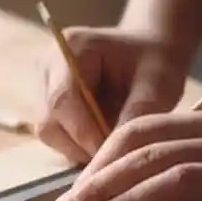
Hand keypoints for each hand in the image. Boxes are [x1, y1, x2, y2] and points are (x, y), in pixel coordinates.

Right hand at [36, 28, 192, 163]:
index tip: (116, 152)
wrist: (150, 50)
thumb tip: (116, 151)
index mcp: (71, 48)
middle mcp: (48, 65)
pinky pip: (55, 136)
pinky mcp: (46, 103)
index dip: (86, 135)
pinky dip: (78, 144)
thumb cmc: (156, 61)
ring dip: (80, 146)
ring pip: (50, 133)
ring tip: (112, 139)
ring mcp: (43, 85)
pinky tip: (102, 134)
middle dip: (82, 144)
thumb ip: (137, 113)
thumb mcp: (158, 84)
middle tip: (117, 150)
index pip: (63, 101)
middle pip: (49, 122)